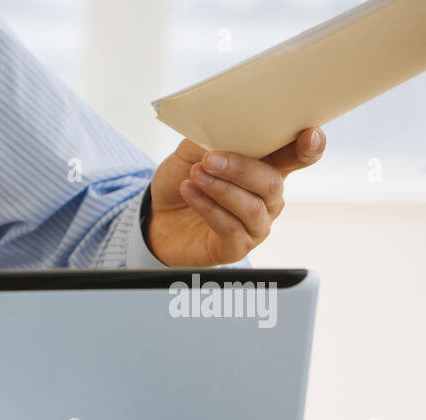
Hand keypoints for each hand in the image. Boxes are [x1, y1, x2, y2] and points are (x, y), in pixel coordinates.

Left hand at [146, 128, 325, 266]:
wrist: (155, 217)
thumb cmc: (182, 181)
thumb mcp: (192, 153)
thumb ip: (213, 139)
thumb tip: (225, 126)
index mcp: (267, 167)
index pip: (300, 156)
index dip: (310, 147)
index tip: (309, 134)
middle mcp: (268, 198)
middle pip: (272, 183)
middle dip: (241, 169)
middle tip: (209, 159)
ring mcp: (255, 225)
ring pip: (252, 206)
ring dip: (222, 189)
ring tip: (195, 175)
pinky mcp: (236, 248)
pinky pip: (229, 227)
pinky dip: (208, 208)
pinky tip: (190, 192)